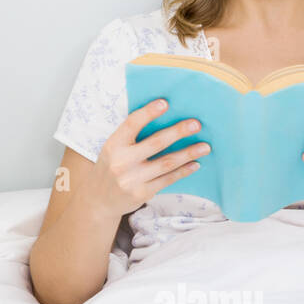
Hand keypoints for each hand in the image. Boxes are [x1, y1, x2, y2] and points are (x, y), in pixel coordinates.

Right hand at [89, 99, 211, 216]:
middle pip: (156, 143)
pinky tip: (195, 164)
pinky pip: (167, 179)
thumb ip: (131, 136)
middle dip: (178, 132)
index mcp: (112, 145)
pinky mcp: (142, 193)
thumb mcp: (112, 149)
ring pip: (166, 162)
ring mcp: (132, 179)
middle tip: (196, 124)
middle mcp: (121, 162)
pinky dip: (183, 171)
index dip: (148, 113)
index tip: (165, 103)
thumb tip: (163, 119)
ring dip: (188, 153)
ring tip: (205, 146)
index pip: (131, 124)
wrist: (98, 200)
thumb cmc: (110, 167)